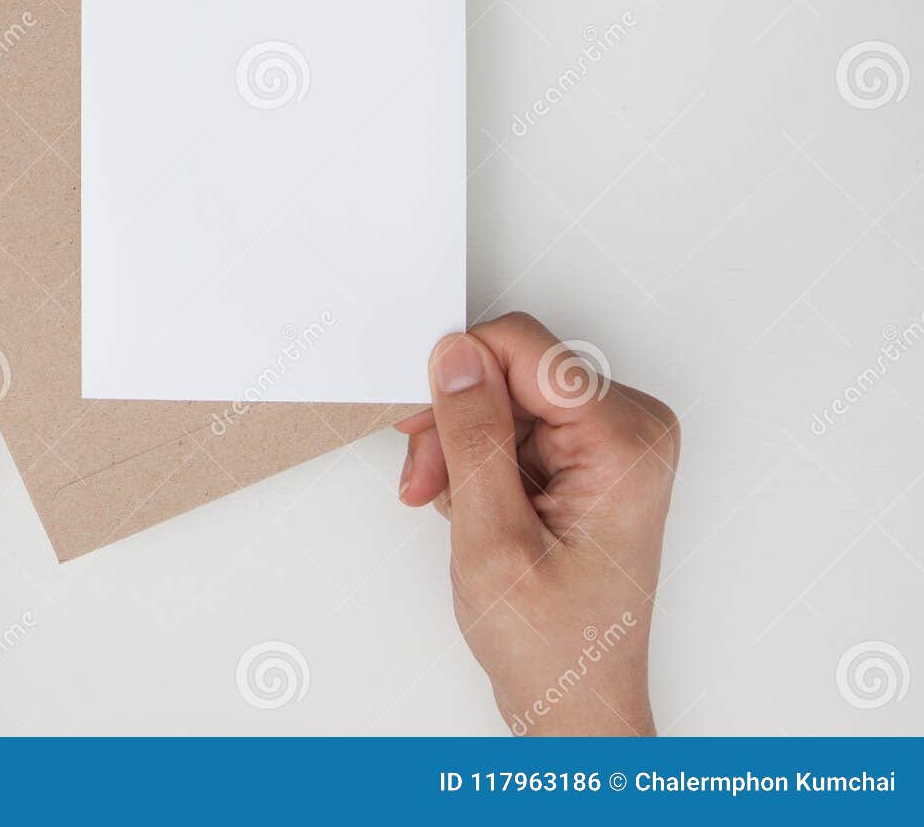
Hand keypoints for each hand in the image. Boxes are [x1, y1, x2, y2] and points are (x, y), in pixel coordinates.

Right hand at [394, 313, 679, 735]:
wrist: (577, 702)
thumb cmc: (556, 644)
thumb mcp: (492, 536)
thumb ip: (472, 436)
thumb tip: (454, 357)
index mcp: (624, 439)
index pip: (523, 347)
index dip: (459, 378)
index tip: (421, 425)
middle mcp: (630, 429)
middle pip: (511, 371)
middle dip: (455, 423)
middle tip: (427, 482)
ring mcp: (612, 443)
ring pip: (504, 398)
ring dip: (459, 448)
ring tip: (446, 505)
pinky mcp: (590, 458)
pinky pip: (514, 425)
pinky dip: (477, 462)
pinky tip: (471, 506)